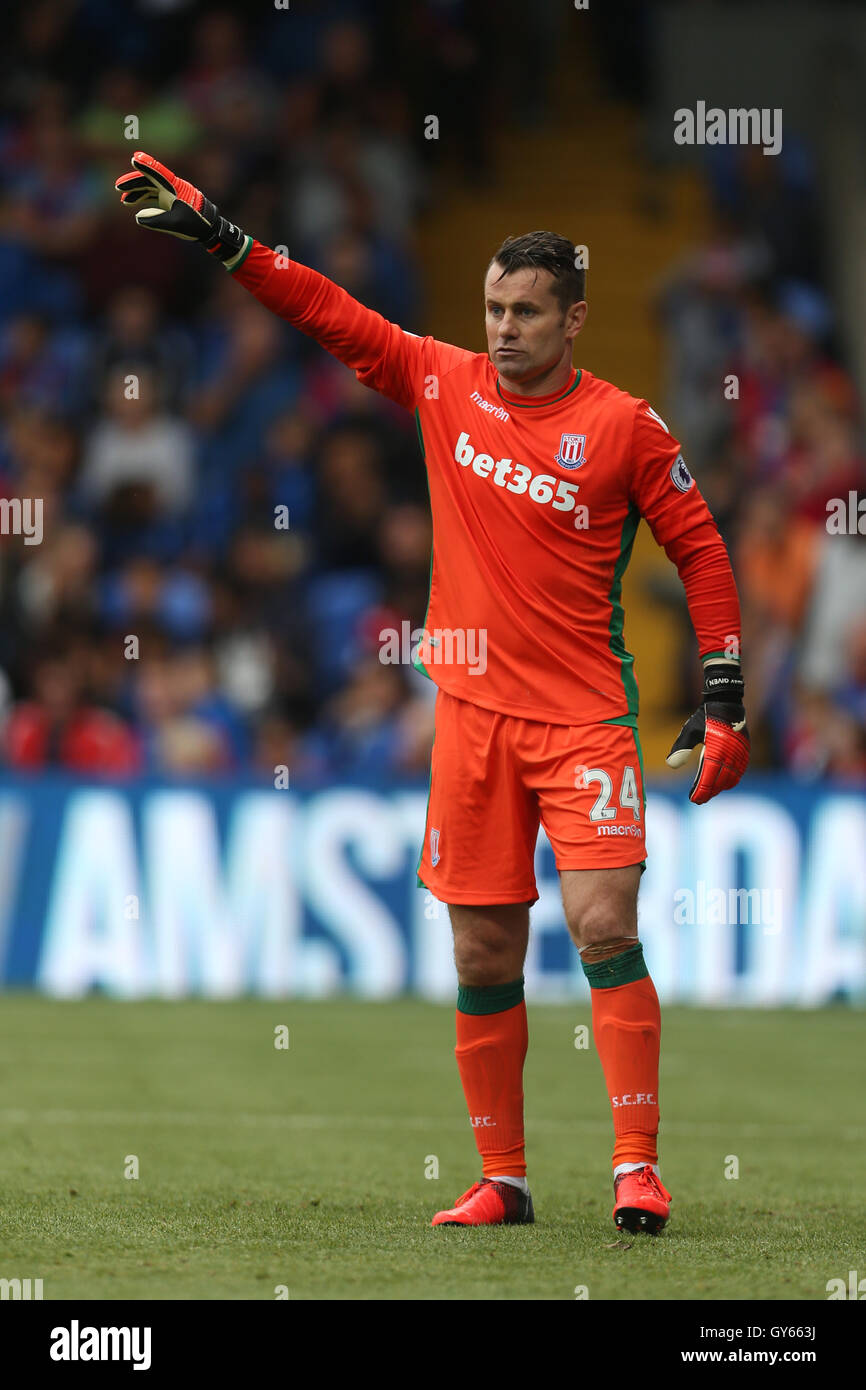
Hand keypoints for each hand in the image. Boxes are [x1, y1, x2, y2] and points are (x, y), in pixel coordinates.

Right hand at [115, 151, 247, 263]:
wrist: (208, 228)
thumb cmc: (195, 224)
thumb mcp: (176, 224)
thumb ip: (156, 220)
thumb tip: (138, 217)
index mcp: (175, 188)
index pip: (158, 173)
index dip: (146, 165)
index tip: (135, 157)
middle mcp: (171, 187)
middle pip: (149, 179)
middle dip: (133, 182)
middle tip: (118, 186)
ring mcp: (169, 192)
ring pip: (149, 187)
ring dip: (136, 191)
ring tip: (123, 199)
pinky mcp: (168, 199)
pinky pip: (152, 194)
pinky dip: (142, 198)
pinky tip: (132, 203)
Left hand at [666, 663, 749, 803]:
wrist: (727, 701)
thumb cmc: (705, 715)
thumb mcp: (690, 730)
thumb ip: (681, 748)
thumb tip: (670, 765)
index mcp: (716, 749)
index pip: (708, 777)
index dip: (701, 790)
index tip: (694, 799)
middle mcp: (730, 754)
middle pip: (720, 781)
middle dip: (709, 792)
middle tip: (699, 799)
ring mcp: (740, 753)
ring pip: (732, 778)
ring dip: (721, 787)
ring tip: (709, 793)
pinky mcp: (745, 750)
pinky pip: (740, 770)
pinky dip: (732, 779)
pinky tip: (724, 783)